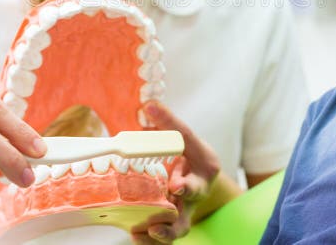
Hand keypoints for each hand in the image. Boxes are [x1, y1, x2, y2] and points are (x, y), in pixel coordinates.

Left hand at [131, 101, 220, 243]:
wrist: (198, 172)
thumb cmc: (192, 154)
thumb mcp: (186, 137)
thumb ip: (170, 123)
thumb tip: (149, 105)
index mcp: (202, 177)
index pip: (196, 183)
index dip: (187, 187)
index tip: (177, 185)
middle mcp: (192, 200)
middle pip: (185, 221)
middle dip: (172, 226)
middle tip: (156, 226)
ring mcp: (180, 213)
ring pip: (172, 233)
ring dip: (157, 237)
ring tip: (140, 234)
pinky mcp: (167, 220)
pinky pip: (158, 234)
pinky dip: (147, 238)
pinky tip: (133, 234)